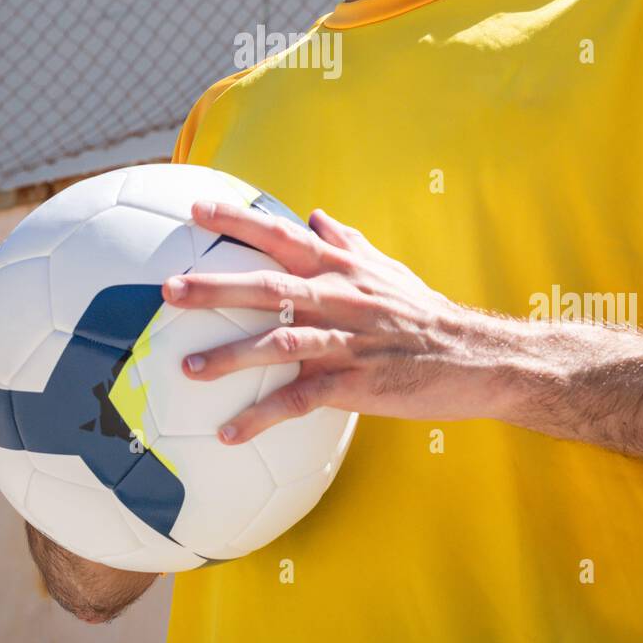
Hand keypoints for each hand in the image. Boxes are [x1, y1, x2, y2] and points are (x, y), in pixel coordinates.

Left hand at [162, 201, 501, 443]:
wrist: (474, 355)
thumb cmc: (424, 311)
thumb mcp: (386, 268)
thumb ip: (346, 242)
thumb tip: (313, 215)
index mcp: (341, 267)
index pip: (281, 235)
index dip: (237, 221)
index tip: (195, 209)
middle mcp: (338, 298)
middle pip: (267, 286)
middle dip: (214, 287)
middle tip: (168, 289)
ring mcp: (345, 341)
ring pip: (278, 343)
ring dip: (229, 356)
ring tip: (186, 367)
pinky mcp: (354, 384)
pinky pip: (299, 401)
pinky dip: (261, 417)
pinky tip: (228, 434)